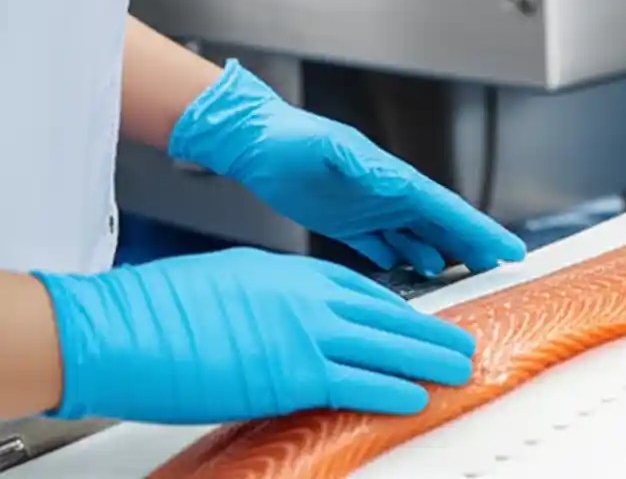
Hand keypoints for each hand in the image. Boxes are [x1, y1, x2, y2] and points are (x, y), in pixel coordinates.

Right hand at [34, 248, 471, 423]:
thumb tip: (290, 323)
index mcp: (292, 273)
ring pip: (385, 347)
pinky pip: (357, 381)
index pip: (362, 291)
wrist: (119, 327)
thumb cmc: (157, 310)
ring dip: (428, 361)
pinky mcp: (293, 373)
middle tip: (462, 345)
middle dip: (429, 333)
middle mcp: (308, 297)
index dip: (398, 310)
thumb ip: (272, 301)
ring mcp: (304, 333)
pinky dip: (391, 390)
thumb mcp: (229, 284)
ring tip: (460, 370)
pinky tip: (416, 397)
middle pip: (386, 315)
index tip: (420, 323)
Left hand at [167, 61, 526, 276]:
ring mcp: (370, 209)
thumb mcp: (326, 147)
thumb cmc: (288, 138)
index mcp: (392, 179)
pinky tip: (412, 273)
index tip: (508, 248)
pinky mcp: (346, 223)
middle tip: (502, 269)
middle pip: (441, 226)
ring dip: (442, 256)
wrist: (253, 141)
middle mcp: (388, 195)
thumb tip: (397, 179)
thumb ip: (361, 164)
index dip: (480, 231)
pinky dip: (400, 260)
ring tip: (464, 277)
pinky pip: (382, 247)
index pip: (447, 209)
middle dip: (473, 246)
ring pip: (417, 238)